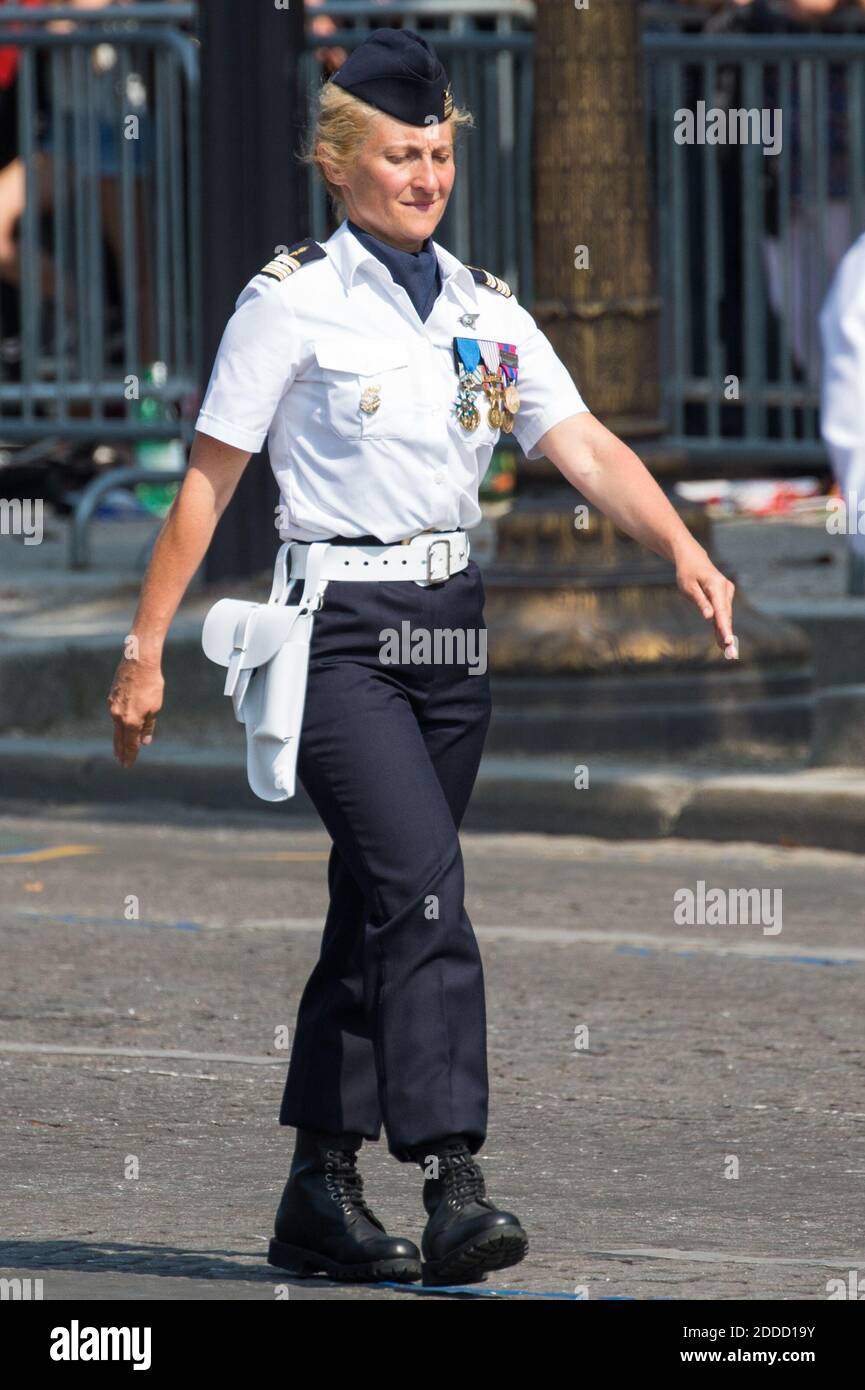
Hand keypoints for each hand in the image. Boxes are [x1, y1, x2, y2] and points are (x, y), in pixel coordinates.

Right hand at [107, 653, 164, 767]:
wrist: (138, 661)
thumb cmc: (151, 684)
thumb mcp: (155, 707)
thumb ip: (148, 726)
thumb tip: (145, 742)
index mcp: (131, 720)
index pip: (130, 743)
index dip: (130, 755)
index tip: (128, 765)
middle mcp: (118, 715)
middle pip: (119, 739)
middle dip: (121, 752)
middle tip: (121, 763)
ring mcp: (112, 706)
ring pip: (115, 727)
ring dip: (117, 740)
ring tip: (118, 750)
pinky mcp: (111, 697)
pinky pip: (114, 715)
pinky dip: (116, 725)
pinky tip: (119, 727)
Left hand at [675, 544, 737, 658]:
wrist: (692, 558)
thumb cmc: (687, 573)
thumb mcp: (688, 587)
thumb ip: (700, 602)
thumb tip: (709, 618)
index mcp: (716, 586)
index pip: (721, 611)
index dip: (725, 627)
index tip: (728, 641)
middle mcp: (725, 589)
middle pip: (726, 616)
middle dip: (728, 635)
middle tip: (731, 655)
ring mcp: (726, 592)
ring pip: (726, 616)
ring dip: (725, 633)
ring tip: (728, 653)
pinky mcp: (724, 596)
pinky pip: (723, 613)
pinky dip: (722, 626)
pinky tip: (723, 641)